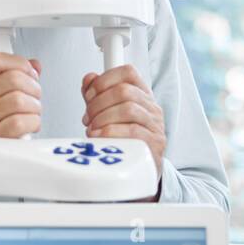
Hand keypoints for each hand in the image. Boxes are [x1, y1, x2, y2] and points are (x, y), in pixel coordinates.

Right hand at [0, 54, 42, 201]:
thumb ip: (13, 79)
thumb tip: (35, 66)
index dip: (20, 63)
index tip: (31, 73)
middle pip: (14, 79)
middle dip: (34, 88)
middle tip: (35, 98)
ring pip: (19, 100)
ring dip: (35, 108)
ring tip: (32, 114)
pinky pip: (19, 123)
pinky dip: (32, 123)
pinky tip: (30, 126)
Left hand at [81, 65, 165, 201]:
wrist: (140, 171)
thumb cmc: (124, 142)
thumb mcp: (109, 114)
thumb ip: (98, 96)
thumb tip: (89, 79)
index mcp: (142, 96)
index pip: (128, 72)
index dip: (104, 79)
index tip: (89, 95)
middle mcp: (152, 108)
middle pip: (124, 91)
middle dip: (98, 104)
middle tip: (88, 118)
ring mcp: (155, 126)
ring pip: (127, 108)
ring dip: (102, 119)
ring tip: (93, 130)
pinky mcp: (154, 144)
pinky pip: (132, 131)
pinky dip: (110, 133)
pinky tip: (99, 138)